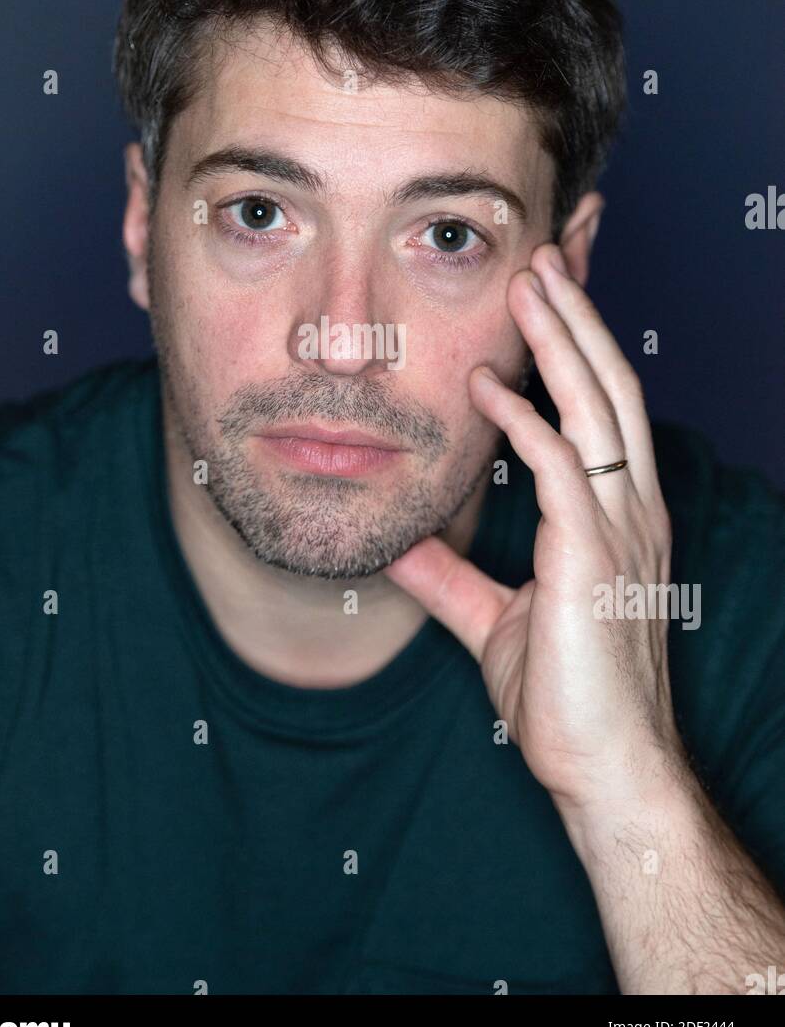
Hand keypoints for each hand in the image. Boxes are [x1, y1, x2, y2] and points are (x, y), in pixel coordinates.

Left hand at [385, 242, 685, 816]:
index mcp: (614, 517)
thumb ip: (450, 578)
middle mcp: (629, 509)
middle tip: (543, 258)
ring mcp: (619, 528)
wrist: (604, 768)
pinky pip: (560, 465)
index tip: (544, 300)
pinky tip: (487, 383)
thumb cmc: (564, 696)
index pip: (604, 410)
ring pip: (599, 406)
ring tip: (530, 280)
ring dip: (562, 338)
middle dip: (578, 317)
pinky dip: (525, 416)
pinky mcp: (592, 555)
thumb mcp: (494, 621)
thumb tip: (397, 547)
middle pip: (612, 387)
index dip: (580, 349)